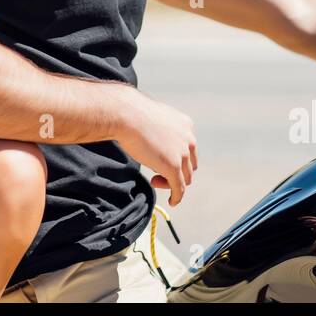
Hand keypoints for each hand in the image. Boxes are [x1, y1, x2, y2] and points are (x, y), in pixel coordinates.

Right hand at [114, 91, 197, 206]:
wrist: (126, 114)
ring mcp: (182, 154)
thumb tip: (152, 139)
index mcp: (186, 125)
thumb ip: (158, 130)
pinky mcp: (174, 167)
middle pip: (190, 165)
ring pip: (185, 178)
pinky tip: (172, 202)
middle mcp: (189, 139)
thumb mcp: (152, 119)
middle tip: (156, 173)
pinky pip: (179, 188)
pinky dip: (177, 197)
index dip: (178, 159)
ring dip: (172, 183)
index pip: (189, 148)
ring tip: (155, 181)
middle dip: (176, 172)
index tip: (161, 161)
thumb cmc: (132, 114)